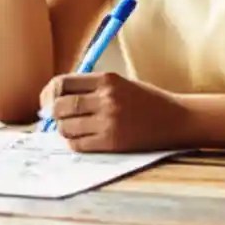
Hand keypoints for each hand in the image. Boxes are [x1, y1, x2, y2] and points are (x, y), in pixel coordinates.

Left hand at [41, 72, 190, 151]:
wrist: (177, 119)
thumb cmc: (147, 101)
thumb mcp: (120, 85)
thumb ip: (91, 89)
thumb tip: (55, 100)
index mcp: (107, 79)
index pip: (62, 83)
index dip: (48, 93)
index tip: (47, 101)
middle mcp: (106, 98)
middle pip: (59, 105)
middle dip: (52, 113)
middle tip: (54, 118)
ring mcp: (109, 121)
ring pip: (66, 126)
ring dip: (62, 129)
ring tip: (70, 128)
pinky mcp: (112, 141)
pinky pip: (79, 144)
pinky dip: (73, 142)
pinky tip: (80, 139)